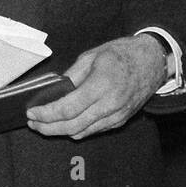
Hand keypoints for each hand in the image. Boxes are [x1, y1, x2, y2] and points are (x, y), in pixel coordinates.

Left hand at [25, 35, 166, 139]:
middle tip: (33, 123)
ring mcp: (117, 115)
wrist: (153, 61)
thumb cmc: (124, 53)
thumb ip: (72, 75)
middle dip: (48, 128)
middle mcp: (110, 104)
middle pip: (72, 127)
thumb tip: (54, 90)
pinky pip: (94, 131)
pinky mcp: (121, 120)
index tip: (31, 113)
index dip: (46, 114)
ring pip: (82, 133)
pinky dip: (77, 130)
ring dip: (60, 132)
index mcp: (101, 84)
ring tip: (45, 124)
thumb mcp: (93, 55)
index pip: (67, 109)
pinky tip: (67, 123)